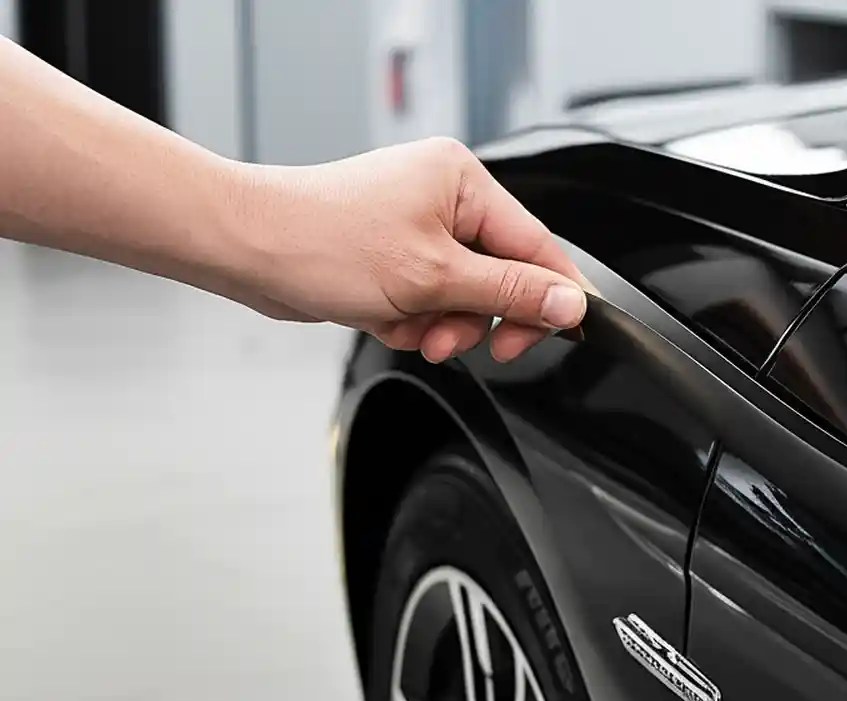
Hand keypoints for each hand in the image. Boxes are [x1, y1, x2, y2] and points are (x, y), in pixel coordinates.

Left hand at [227, 137, 588, 362]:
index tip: (566, 331)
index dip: (552, 294)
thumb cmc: (323, 242)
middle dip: (481, 316)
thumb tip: (570, 303)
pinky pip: (429, 299)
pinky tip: (385, 319)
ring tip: (414, 331)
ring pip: (464, 295)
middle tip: (470, 343)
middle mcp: (443, 197)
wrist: (247, 250)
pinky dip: (413, 319)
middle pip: (501, 274)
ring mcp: (416, 227)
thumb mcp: (434, 277)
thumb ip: (510, 293)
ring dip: (444, 323)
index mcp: (462, 180)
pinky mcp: (393, 255)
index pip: (535, 244)